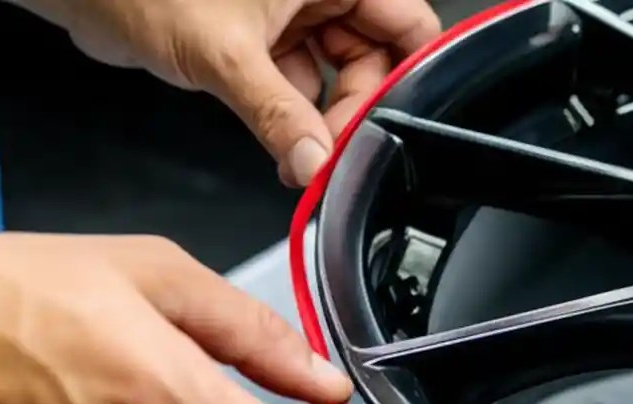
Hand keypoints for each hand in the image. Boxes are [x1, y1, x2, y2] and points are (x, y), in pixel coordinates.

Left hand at [14, 0, 440, 185]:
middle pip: (374, 55)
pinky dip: (294, 114)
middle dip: (354, 109)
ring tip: (304, 155)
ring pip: (336, 74)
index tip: (384, 127)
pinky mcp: (263, 37)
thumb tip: (317, 159)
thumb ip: (278, 115)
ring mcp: (291, 12)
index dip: (406, 75)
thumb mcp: (225, 56)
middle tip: (331, 153)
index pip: (406, 22)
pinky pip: (299, 82)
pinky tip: (284, 144)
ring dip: (322, 119)